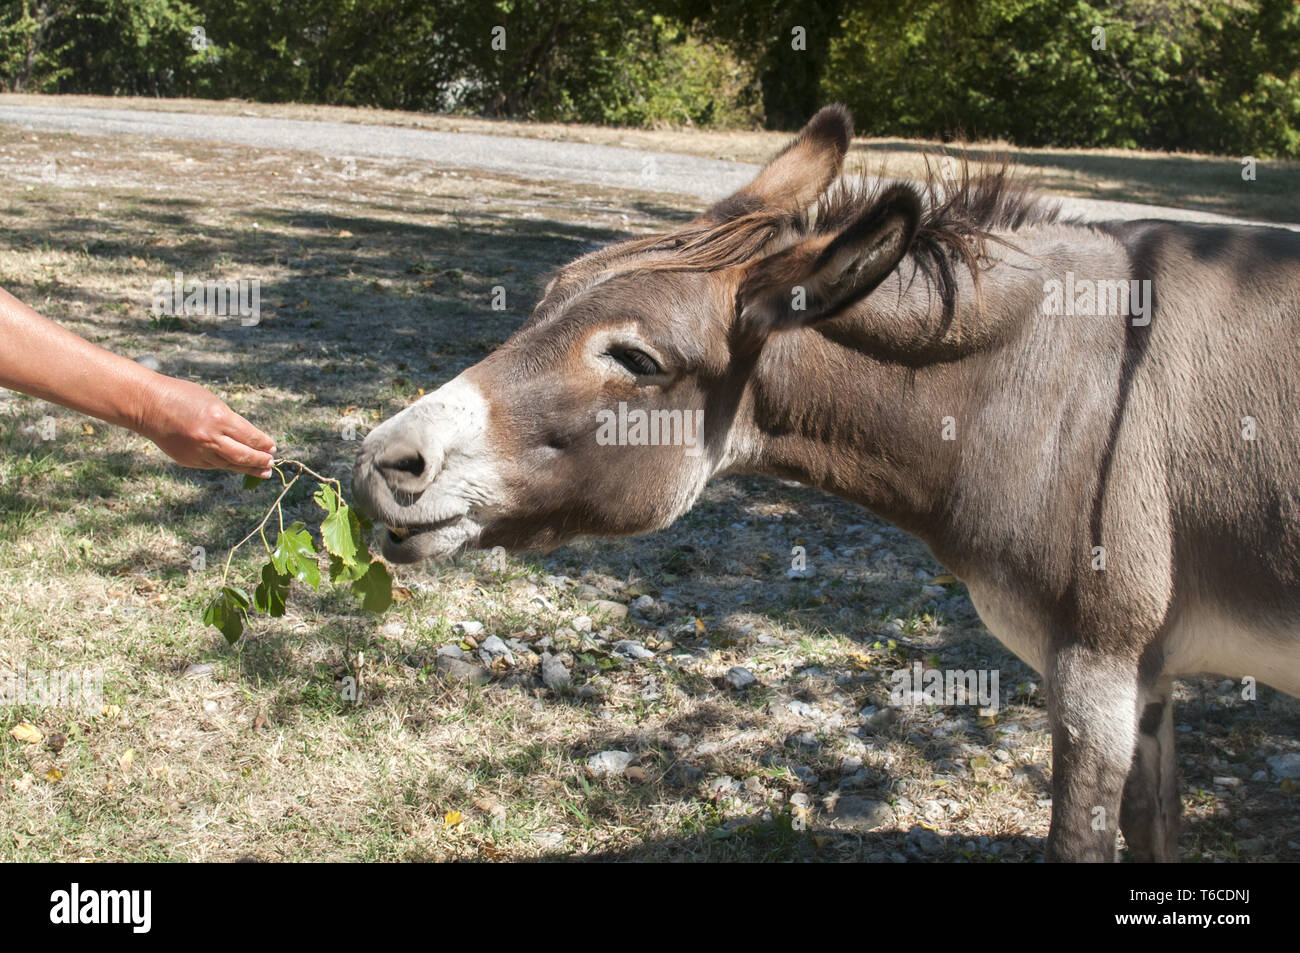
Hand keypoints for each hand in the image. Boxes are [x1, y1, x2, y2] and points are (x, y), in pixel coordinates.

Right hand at [137, 377, 275, 477]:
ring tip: (262, 471)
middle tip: (271, 463)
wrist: (147, 405)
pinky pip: (213, 464)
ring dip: (248, 468)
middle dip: (260, 460)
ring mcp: (198, 451)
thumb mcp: (212, 402)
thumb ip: (230, 421)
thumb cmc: (182, 396)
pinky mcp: (188, 460)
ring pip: (229, 464)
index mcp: (219, 418)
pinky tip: (237, 465)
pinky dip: (226, 464)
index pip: (250, 436)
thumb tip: (250, 439)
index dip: (263, 444)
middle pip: (243, 455)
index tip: (272, 447)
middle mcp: (210, 438)